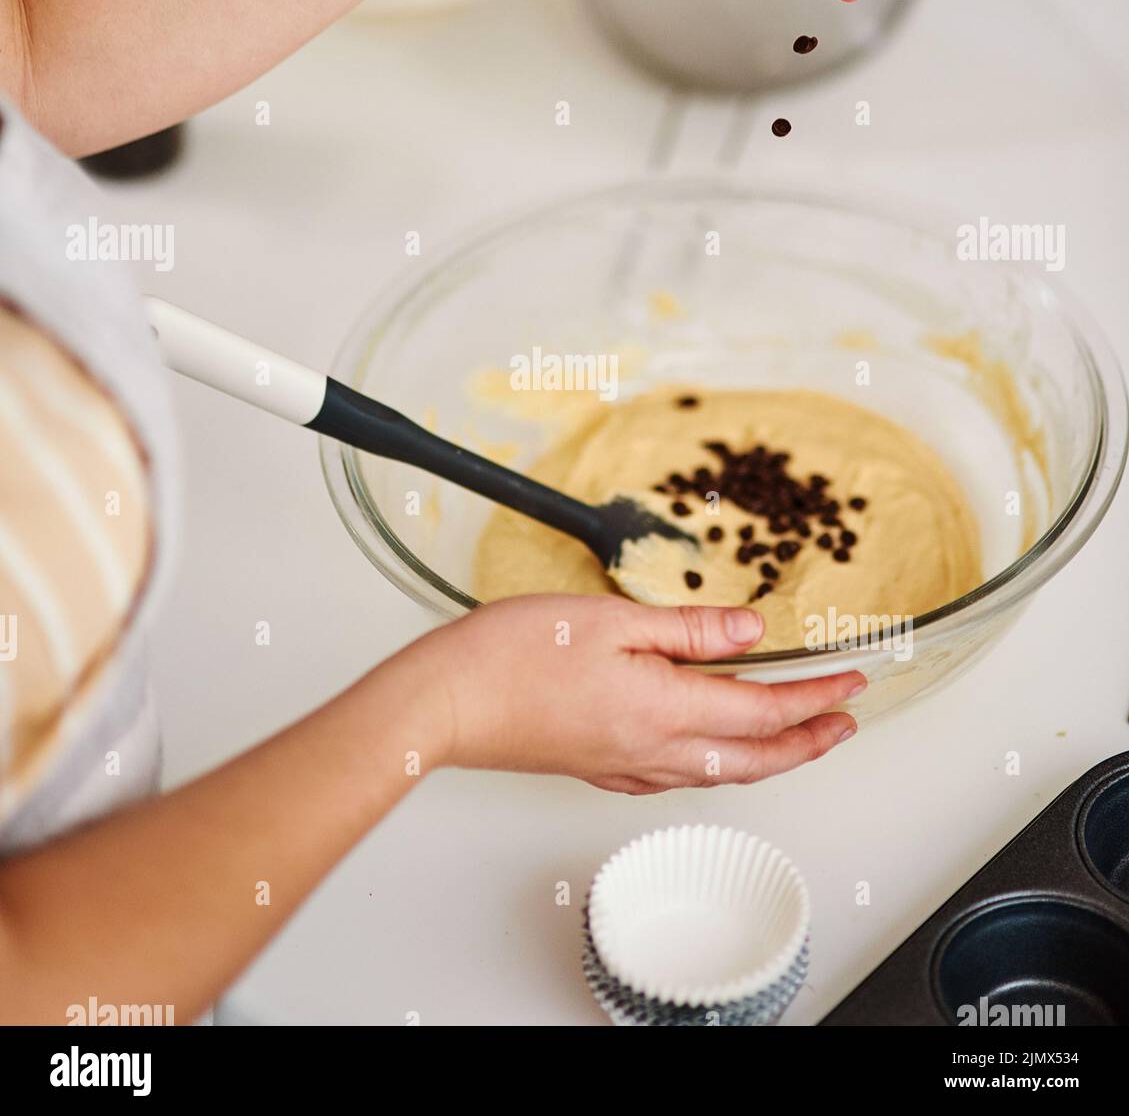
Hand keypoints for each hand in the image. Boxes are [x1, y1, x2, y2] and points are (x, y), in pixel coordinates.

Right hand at [406, 594, 863, 793]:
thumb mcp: (613, 619)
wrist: (449, 700)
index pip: (765, 711)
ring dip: (770, 757)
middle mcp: (654, 751)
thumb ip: (690, 630)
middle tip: (844, 723)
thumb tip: (752, 632)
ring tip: (795, 736)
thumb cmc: (515, 655)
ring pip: (721, 772)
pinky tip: (711, 751)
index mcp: (665, 709)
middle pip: (755, 758)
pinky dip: (718, 766)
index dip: (816, 698)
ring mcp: (626, 765)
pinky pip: (679, 777)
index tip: (851, 683)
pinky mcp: (600, 767)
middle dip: (809, 741)